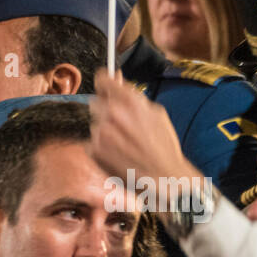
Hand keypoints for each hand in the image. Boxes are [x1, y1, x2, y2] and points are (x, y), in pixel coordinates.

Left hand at [89, 69, 198, 184]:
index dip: (104, 82)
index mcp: (130, 102)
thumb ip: (132, 94)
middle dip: (106, 109)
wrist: (165, 179)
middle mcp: (112, 114)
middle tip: (122, 124)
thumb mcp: (156, 113)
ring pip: (95, 122)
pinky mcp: (94, 150)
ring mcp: (100, 133)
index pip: (102, 80)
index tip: (105, 85)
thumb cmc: (164, 146)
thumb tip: (115, 77)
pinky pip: (92, 140)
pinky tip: (118, 153)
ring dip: (105, 128)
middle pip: (96, 101)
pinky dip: (101, 145)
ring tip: (124, 143)